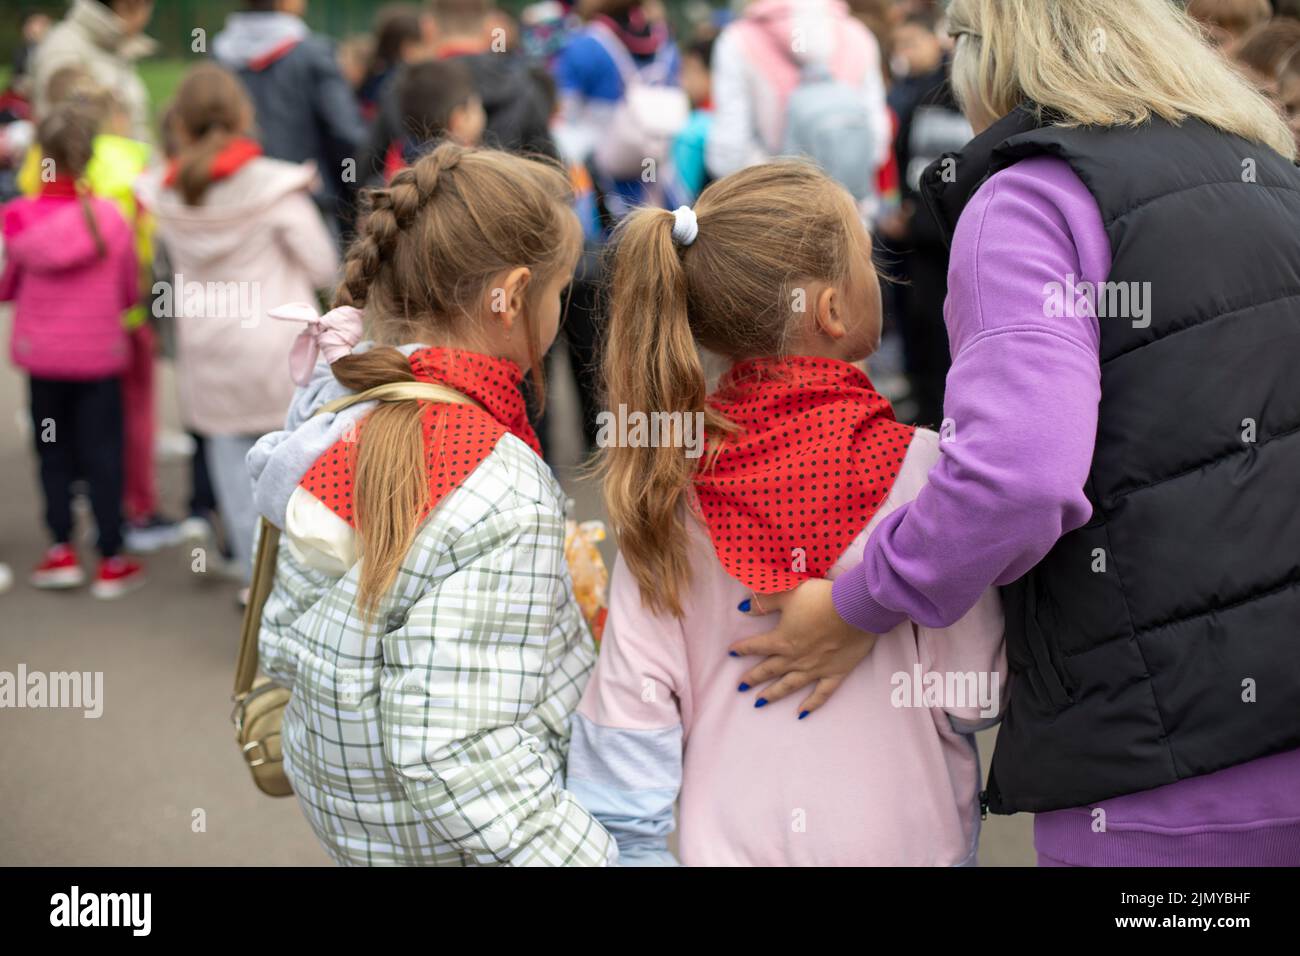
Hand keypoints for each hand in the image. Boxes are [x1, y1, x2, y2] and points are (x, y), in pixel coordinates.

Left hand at [729, 579, 878, 718]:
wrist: (856, 608)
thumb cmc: (821, 598)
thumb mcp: (788, 593)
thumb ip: (765, 601)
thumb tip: (743, 607)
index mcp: (783, 640)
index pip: (757, 646)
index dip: (743, 649)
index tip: (731, 653)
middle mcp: (796, 658)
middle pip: (769, 670)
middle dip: (753, 678)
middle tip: (740, 687)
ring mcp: (816, 669)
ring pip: (789, 685)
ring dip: (773, 694)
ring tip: (759, 703)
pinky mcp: (835, 673)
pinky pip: (821, 694)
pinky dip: (811, 704)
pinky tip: (801, 714)